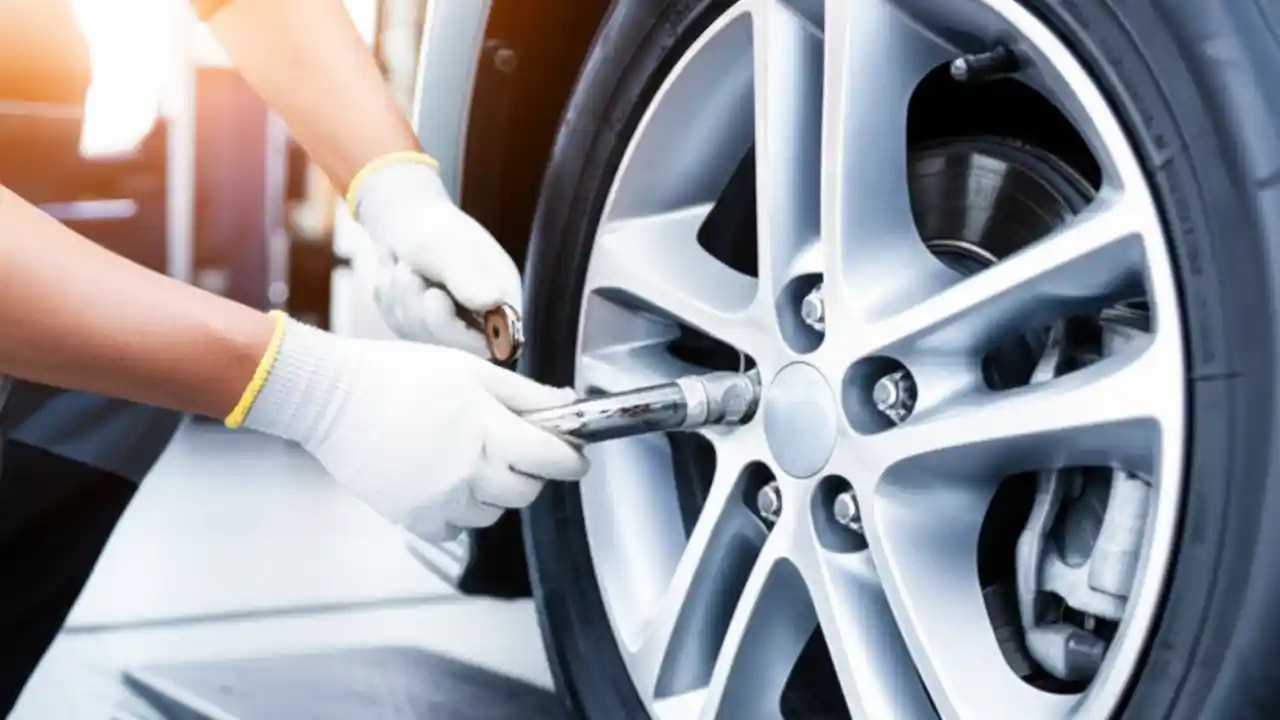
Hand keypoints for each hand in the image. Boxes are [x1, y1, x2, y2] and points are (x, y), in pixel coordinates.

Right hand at [243, 317, 586, 541]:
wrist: (331, 398)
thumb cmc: (396, 375)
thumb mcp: (469, 371)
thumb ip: (524, 394)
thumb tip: (567, 406)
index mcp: (487, 429)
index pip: (552, 459)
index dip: (571, 460)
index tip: (574, 457)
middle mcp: (468, 471)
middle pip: (527, 491)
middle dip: (531, 472)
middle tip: (516, 450)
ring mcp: (440, 499)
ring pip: (494, 513)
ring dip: (493, 493)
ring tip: (468, 459)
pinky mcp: (413, 518)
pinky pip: (456, 529)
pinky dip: (459, 512)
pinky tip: (444, 481)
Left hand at [350, 156, 521, 355]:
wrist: (410, 224)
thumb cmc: (439, 231)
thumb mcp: (452, 249)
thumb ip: (469, 277)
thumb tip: (492, 301)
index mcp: (504, 303)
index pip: (498, 345)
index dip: (463, 334)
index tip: (434, 297)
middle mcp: (483, 323)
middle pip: (453, 347)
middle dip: (420, 307)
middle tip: (407, 270)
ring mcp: (452, 331)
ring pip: (419, 336)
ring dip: (401, 297)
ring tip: (404, 266)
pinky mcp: (423, 332)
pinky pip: (400, 328)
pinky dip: (391, 300)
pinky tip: (397, 278)